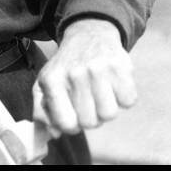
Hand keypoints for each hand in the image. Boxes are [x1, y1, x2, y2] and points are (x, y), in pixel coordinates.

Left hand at [33, 18, 136, 136]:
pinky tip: (113, 84)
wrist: (88, 36)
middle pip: (90, 123)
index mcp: (51, 80)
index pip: (65, 123)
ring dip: (107, 108)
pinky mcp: (119, 66)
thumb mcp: (45, 84)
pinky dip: (123, 97)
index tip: (73, 115)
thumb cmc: (66, 67)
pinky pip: (128, 101)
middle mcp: (73, 74)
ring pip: (109, 115)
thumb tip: (52, 134)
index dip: (72, 126)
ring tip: (99, 92)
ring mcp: (97, 69)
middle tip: (87, 99)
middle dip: (90, 116)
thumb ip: (42, 111)